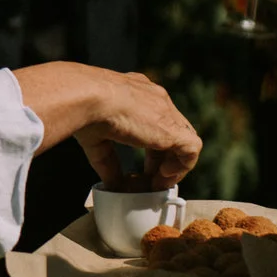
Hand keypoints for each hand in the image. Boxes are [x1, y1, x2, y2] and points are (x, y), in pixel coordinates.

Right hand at [71, 69, 201, 187]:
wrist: (90, 96)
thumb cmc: (84, 110)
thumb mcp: (96, 138)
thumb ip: (107, 160)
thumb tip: (110, 184)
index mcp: (134, 92)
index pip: (152, 119)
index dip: (151, 145)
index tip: (143, 164)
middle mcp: (154, 97)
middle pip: (169, 130)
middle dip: (162, 157)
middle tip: (152, 178)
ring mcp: (166, 111)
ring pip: (183, 139)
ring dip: (173, 164)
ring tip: (160, 182)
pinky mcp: (172, 128)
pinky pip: (191, 148)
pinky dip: (182, 165)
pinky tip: (164, 174)